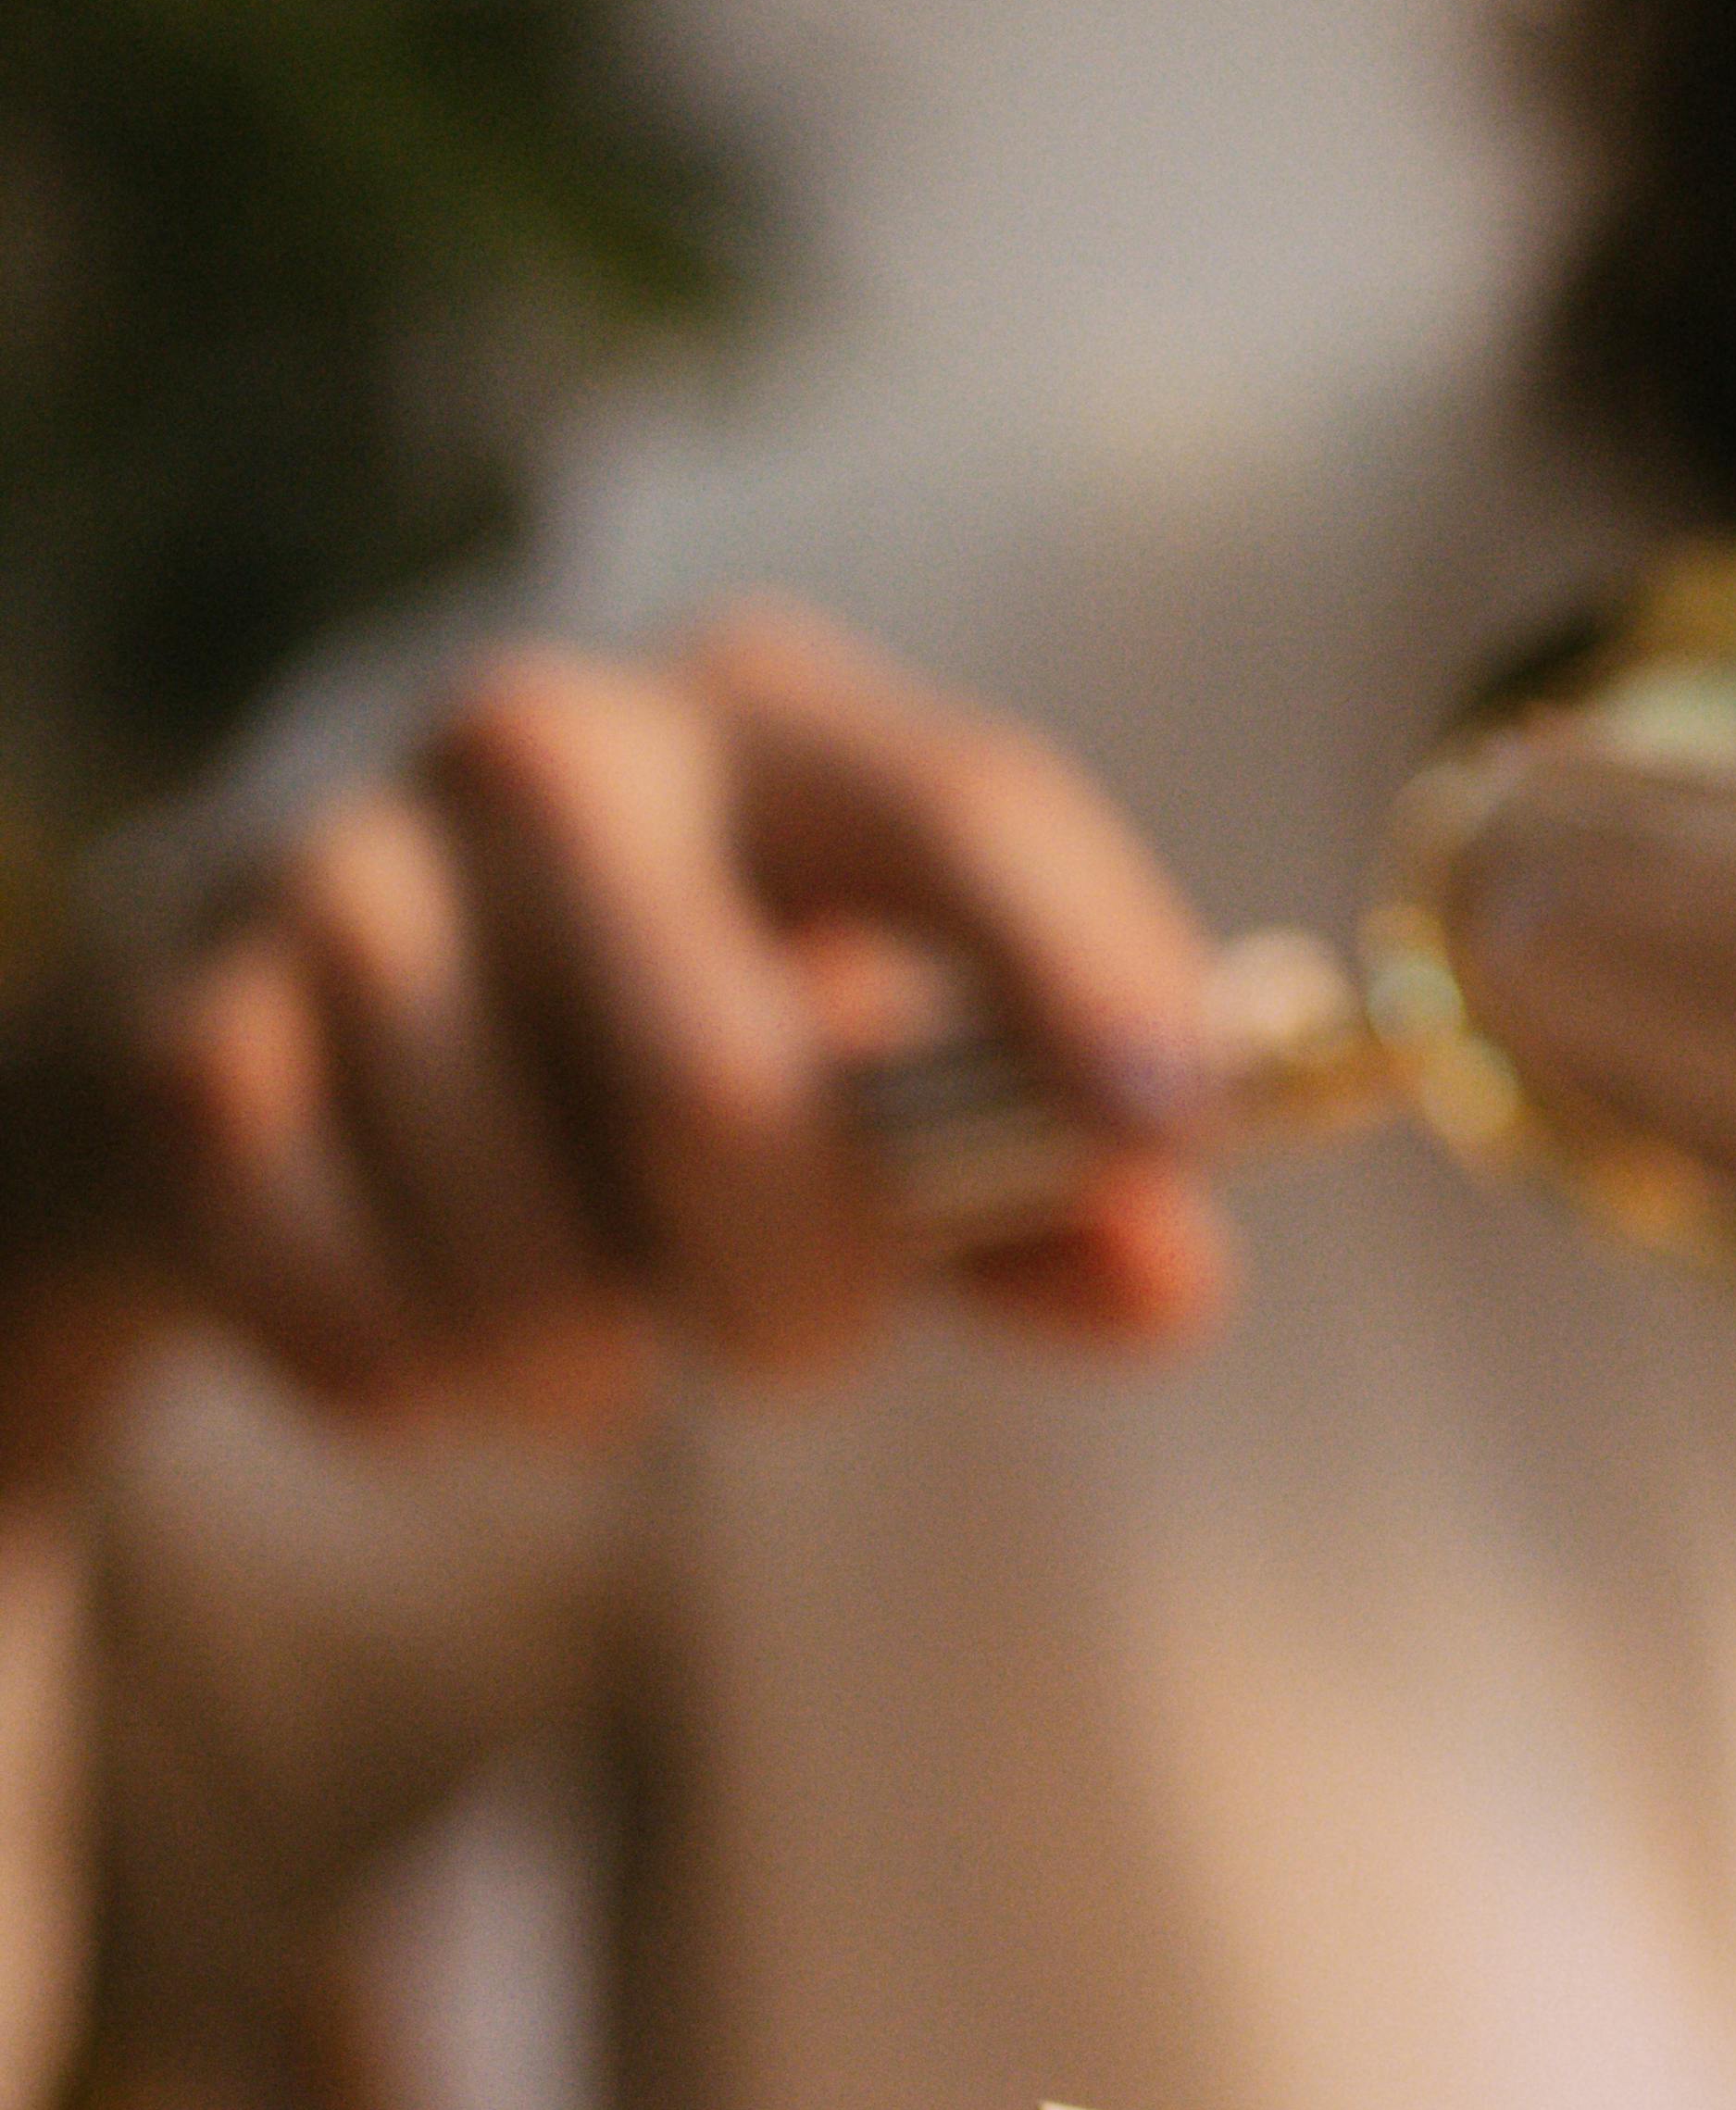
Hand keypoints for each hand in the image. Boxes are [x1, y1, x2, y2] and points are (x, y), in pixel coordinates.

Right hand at [0, 600, 1233, 1454]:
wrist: (286, 1011)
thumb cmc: (660, 1036)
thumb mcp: (868, 1077)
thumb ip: (1033, 1184)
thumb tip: (1171, 1277)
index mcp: (769, 719)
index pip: (965, 809)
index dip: (1078, 964)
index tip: (1165, 1119)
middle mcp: (551, 751)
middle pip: (724, 1089)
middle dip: (798, 1298)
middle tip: (796, 1336)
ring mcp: (344, 881)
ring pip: (533, 1270)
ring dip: (595, 1378)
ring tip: (588, 1326)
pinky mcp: (190, 1041)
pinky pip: (363, 1332)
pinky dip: (427, 1390)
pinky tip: (429, 1315)